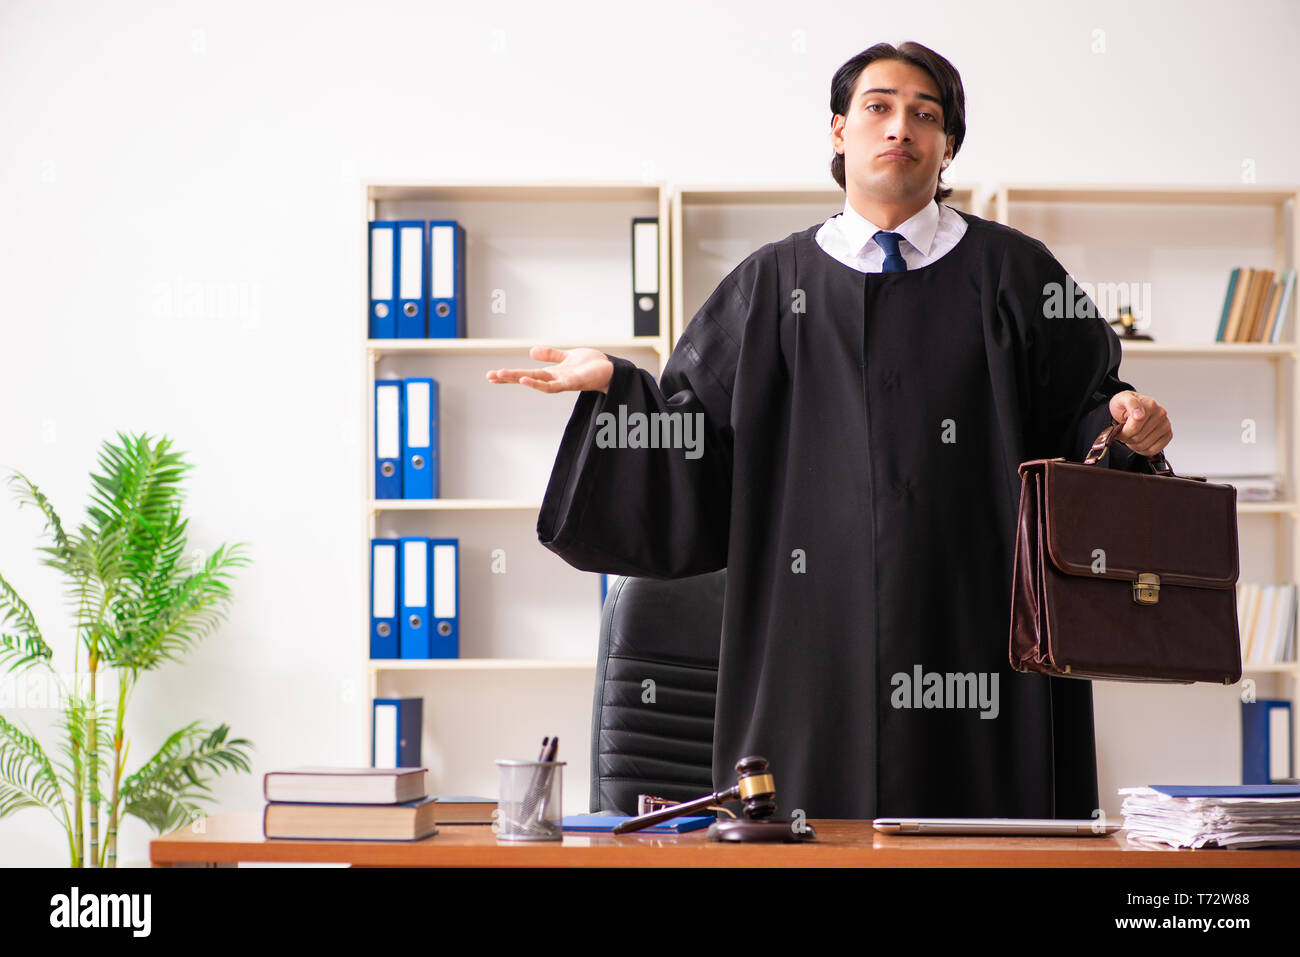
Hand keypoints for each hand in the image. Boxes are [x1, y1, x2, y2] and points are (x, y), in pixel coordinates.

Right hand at [485, 346, 614, 394]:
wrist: (611, 370)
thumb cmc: (592, 364)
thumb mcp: (567, 356)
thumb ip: (551, 355)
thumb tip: (530, 352)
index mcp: (553, 373)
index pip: (527, 373)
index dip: (510, 375)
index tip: (492, 376)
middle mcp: (554, 379)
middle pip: (527, 378)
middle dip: (508, 378)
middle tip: (489, 377)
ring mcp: (562, 382)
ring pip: (536, 382)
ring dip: (518, 379)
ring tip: (502, 376)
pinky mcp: (571, 383)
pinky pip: (551, 386)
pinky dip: (538, 384)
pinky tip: (525, 379)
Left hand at [1108, 390, 1171, 456]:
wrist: (1130, 408)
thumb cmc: (1125, 406)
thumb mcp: (1121, 400)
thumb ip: (1130, 404)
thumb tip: (1139, 415)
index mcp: (1150, 404)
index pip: (1134, 427)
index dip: (1123, 432)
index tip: (1119, 431)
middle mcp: (1160, 414)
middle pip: (1138, 438)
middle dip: (1126, 438)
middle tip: (1123, 433)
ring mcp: (1165, 424)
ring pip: (1144, 445)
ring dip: (1133, 445)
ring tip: (1131, 436)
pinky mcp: (1168, 434)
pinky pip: (1154, 450)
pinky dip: (1143, 450)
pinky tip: (1139, 442)